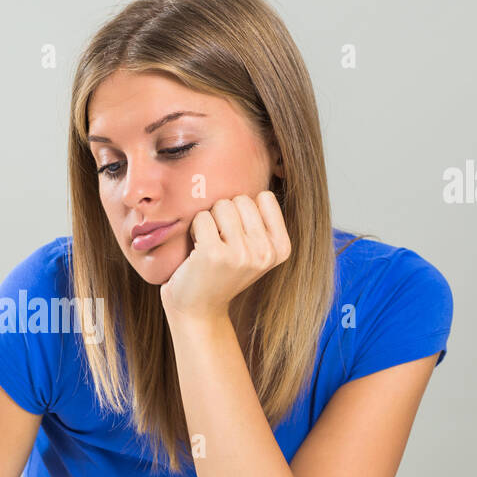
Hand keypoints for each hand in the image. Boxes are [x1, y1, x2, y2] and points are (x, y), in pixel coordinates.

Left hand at [159, 191, 291, 322]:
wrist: (198, 309)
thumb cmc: (221, 273)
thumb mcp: (254, 249)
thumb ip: (261, 219)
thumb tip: (266, 168)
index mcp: (281, 248)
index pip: (264, 197)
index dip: (244, 211)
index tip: (237, 235)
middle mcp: (265, 252)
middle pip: (241, 199)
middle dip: (225, 214)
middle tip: (220, 242)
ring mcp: (241, 254)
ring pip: (222, 205)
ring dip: (209, 221)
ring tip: (209, 246)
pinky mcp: (214, 253)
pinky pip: (202, 218)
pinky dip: (195, 229)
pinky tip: (197, 251)